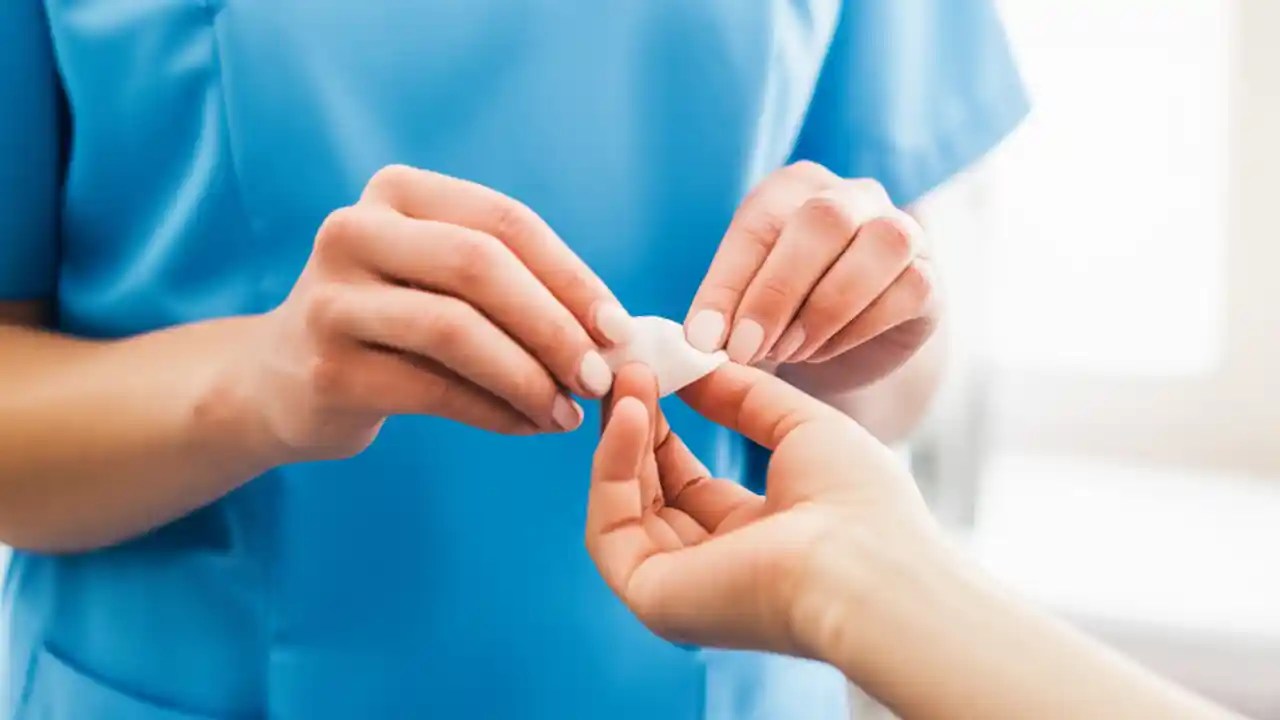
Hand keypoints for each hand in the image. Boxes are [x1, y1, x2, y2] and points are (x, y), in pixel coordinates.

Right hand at [235, 165, 633, 460]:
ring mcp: (332, 299)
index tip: (618, 328)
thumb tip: (612, 332)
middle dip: (554, 327)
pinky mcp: (327, 368)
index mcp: (397, 192)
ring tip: (566, 412)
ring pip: (455, 331)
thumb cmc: (392, 322)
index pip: (505, 221)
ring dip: (528, 377)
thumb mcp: (439, 277)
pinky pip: (433, 390)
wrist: (282, 378)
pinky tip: (526, 426)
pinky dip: (494, 412)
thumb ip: (513, 285)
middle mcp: (355, 231)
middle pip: (480, 267)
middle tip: (598, 377)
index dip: (571, 276)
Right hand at [585, 362, 936, 656]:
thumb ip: (746, 397)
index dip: (667, 431)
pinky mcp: (653, 596)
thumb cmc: (860, 507)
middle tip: (630, 368)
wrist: (867, 568)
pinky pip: (610, 526)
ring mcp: (681, 588)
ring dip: (621, 437)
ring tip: (629, 379)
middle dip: (639, 427)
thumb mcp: (804, 428)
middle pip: (652, 494)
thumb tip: (694, 371)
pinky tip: (632, 414)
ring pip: (625, 506)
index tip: (655, 376)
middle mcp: (716, 570)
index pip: (691, 487)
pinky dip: (611, 466)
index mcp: (759, 542)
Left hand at [684, 162, 937, 387]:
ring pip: (880, 245)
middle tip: (747, 349)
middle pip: (824, 220)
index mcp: (792, 187)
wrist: (845, 345)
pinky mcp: (927, 275)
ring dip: (826, 310)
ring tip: (789, 353)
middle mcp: (851, 195)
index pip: (759, 223)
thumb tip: (702, 339)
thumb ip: (725, 312)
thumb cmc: (783, 313)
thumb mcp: (744, 306)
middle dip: (779, 291)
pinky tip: (825, 351)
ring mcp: (900, 229)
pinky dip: (858, 328)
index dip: (728, 283)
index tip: (705, 339)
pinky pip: (908, 289)